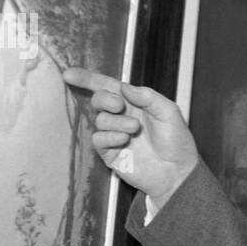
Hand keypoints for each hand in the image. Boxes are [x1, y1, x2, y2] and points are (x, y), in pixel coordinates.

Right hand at [63, 67, 198, 206]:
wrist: (177, 172)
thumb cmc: (177, 141)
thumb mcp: (169, 112)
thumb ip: (148, 96)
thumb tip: (124, 86)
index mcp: (135, 103)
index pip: (108, 86)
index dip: (87, 79)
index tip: (69, 74)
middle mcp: (122, 116)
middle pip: (99, 99)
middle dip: (105, 99)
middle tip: (119, 105)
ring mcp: (115, 135)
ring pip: (100, 119)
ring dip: (115, 121)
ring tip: (134, 128)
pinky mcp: (110, 153)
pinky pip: (98, 139)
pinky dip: (109, 136)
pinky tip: (124, 139)